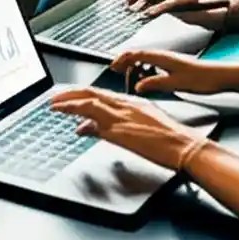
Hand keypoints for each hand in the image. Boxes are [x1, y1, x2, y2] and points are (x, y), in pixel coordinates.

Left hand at [51, 87, 208, 170]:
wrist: (184, 145)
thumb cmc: (169, 138)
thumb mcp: (140, 126)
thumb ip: (113, 125)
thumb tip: (91, 127)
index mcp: (130, 102)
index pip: (99, 93)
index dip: (80, 93)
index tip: (68, 95)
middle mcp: (124, 105)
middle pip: (90, 93)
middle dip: (69, 94)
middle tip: (54, 98)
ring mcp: (122, 116)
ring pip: (89, 102)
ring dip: (69, 103)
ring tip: (55, 105)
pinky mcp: (121, 130)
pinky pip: (96, 120)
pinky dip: (81, 117)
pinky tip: (71, 121)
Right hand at [110, 49, 230, 95]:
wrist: (221, 76)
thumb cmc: (202, 78)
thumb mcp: (176, 83)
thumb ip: (155, 83)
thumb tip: (138, 86)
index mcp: (161, 57)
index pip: (135, 54)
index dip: (121, 60)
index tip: (112, 67)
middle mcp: (164, 55)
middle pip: (138, 55)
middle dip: (126, 62)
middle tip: (117, 72)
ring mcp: (169, 59)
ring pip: (146, 60)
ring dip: (136, 67)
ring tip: (131, 78)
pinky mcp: (175, 65)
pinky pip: (154, 65)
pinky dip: (146, 70)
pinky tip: (149, 79)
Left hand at [124, 0, 230, 30]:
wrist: (216, 12)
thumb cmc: (196, 12)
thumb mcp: (174, 11)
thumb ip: (162, 9)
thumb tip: (146, 13)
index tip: (125, 1)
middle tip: (127, 5)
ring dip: (145, 1)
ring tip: (136, 10)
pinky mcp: (185, 1)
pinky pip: (170, 3)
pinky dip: (158, 8)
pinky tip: (150, 14)